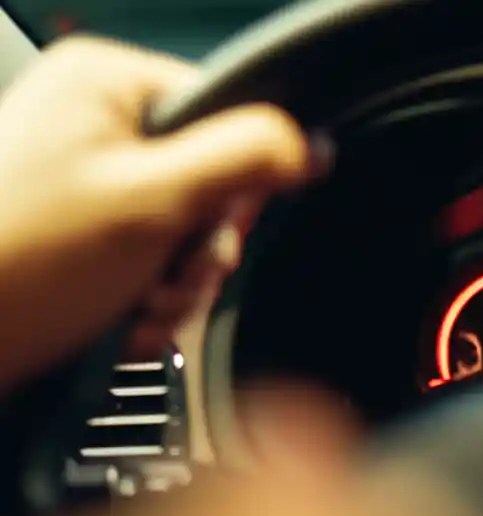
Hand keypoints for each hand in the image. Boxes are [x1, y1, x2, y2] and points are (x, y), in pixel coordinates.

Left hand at [0, 36, 325, 387]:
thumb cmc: (16, 265)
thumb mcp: (154, 201)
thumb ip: (244, 161)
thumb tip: (309, 142)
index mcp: (103, 84)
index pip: (224, 112)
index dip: (240, 179)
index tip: (220, 225)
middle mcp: (88, 123)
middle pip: (207, 180)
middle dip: (199, 249)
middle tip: (170, 275)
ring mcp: (78, 180)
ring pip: (181, 231)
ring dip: (174, 285)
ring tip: (134, 307)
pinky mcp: (73, 233)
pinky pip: (145, 261)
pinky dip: (144, 301)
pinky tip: (118, 320)